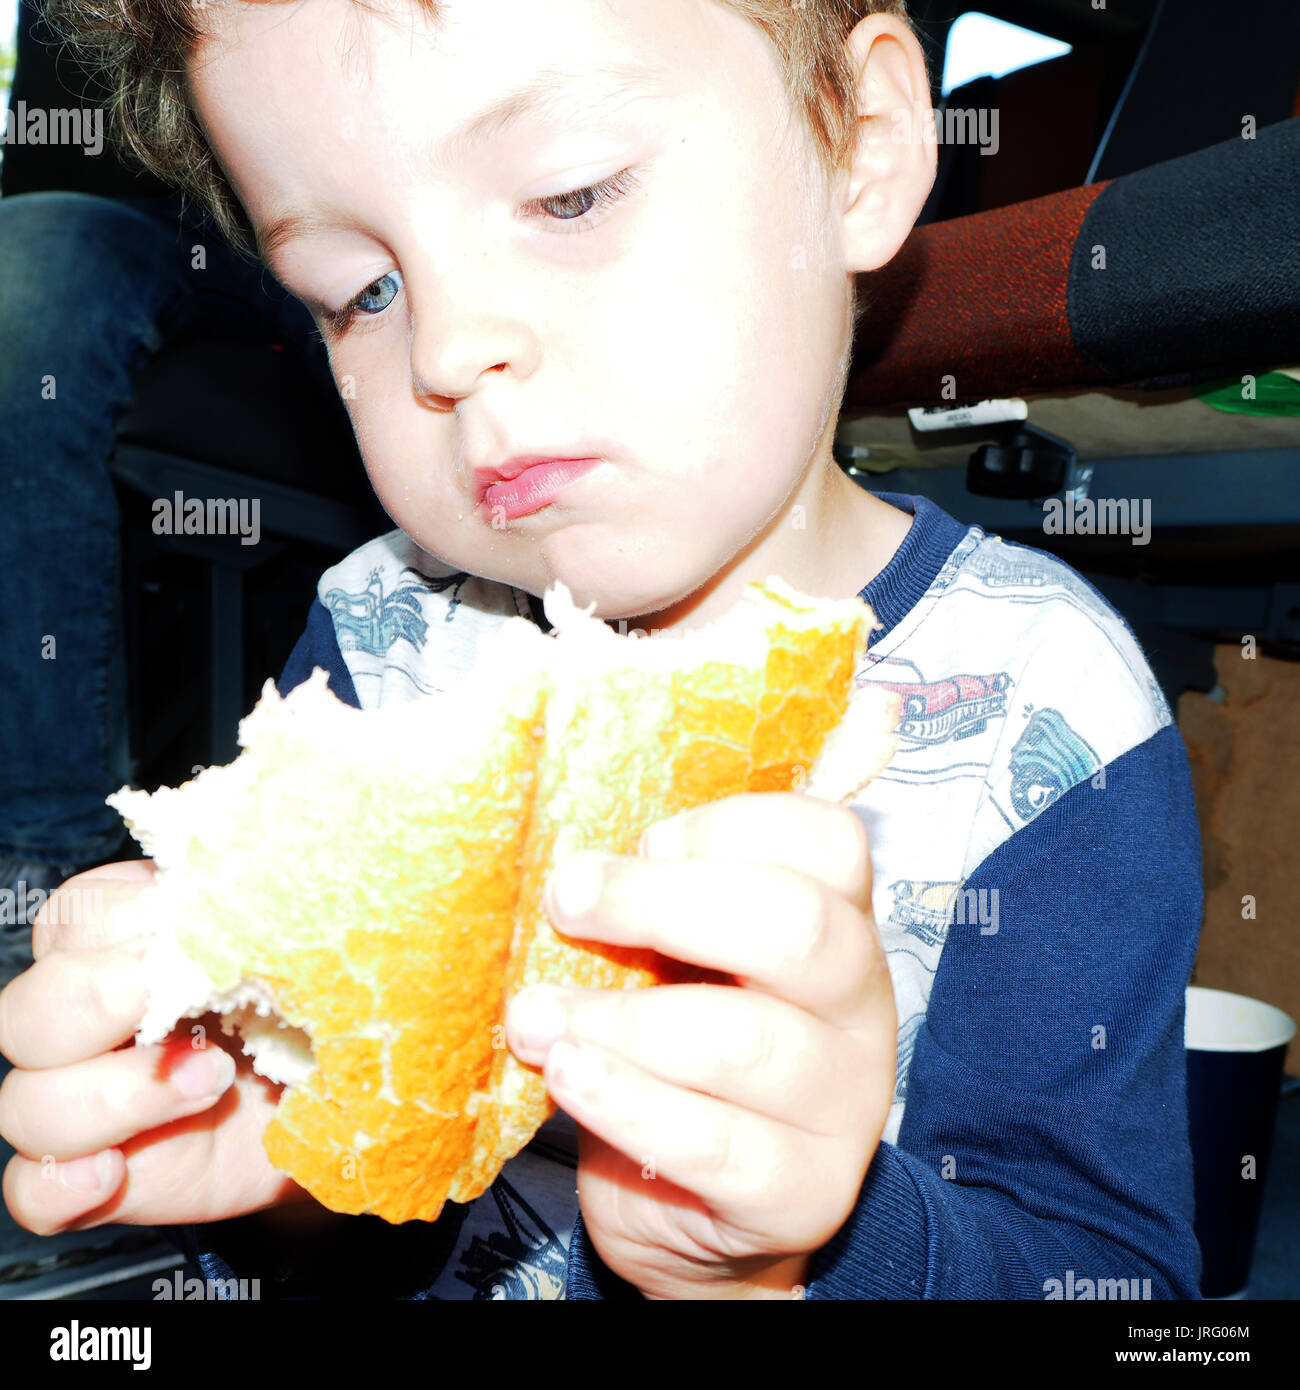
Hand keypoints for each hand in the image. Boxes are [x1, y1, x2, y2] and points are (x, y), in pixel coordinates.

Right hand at [0, 861, 310, 1235]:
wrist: (354, 1089)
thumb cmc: (323, 994)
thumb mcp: (305, 939)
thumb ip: (262, 910)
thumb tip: (242, 888)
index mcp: (124, 936)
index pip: (76, 918)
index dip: (124, 926)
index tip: (197, 936)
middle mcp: (86, 1016)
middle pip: (27, 1012)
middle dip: (99, 1006)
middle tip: (196, 1002)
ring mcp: (84, 1100)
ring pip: (24, 1104)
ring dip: (111, 1097)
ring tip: (212, 1081)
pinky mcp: (98, 1176)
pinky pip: (33, 1192)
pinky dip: (61, 1184)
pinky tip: (111, 1173)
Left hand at [506, 793, 896, 1299]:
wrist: (692, 1214)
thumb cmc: (677, 1060)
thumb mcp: (676, 968)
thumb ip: (655, 917)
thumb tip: (579, 876)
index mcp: (837, 926)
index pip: (830, 843)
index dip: (732, 828)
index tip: (644, 842)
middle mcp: (859, 1007)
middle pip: (797, 927)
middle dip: (664, 903)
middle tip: (567, 901)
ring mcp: (845, 1105)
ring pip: (741, 1042)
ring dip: (617, 1019)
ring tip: (533, 1019)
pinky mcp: (804, 1195)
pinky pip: (715, 1144)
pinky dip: (627, 1102)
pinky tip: (568, 1076)